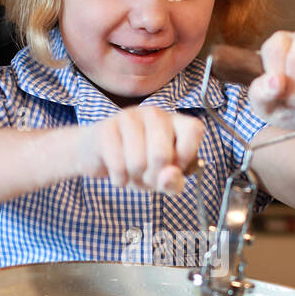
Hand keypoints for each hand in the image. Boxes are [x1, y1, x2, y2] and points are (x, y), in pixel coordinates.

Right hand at [77, 105, 204, 192]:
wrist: (101, 154)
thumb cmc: (139, 163)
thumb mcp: (162, 177)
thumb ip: (174, 181)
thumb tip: (169, 176)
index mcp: (175, 121)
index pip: (194, 130)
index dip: (185, 156)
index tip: (174, 167)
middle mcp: (155, 114)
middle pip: (162, 155)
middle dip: (153, 177)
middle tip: (148, 176)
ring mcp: (129, 117)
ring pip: (137, 162)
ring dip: (134, 178)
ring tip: (132, 172)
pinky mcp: (107, 127)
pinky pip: (117, 165)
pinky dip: (119, 179)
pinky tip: (119, 174)